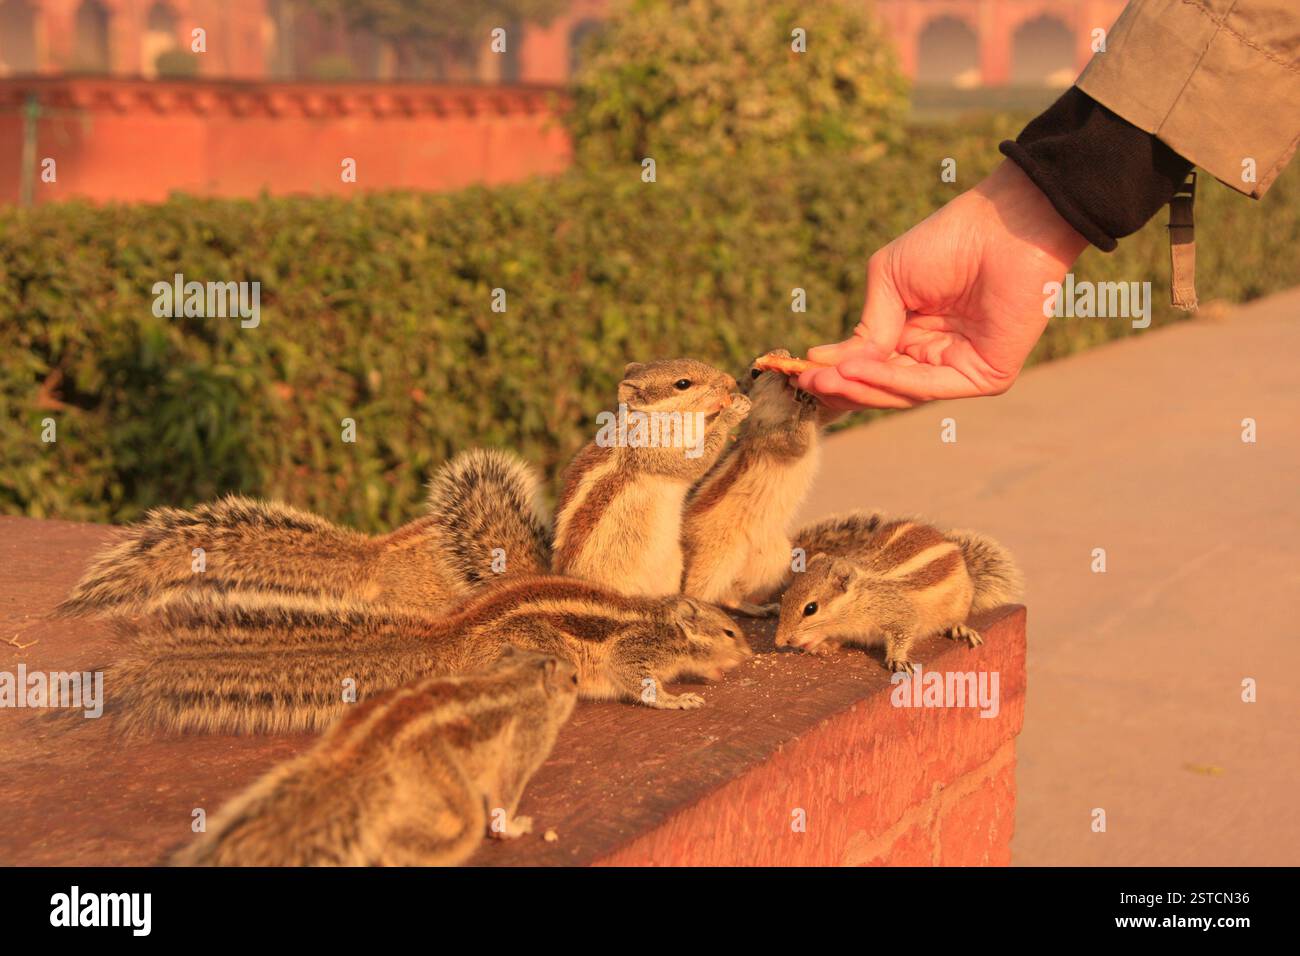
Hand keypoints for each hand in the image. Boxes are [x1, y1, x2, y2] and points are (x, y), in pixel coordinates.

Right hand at [799, 160, 1089, 409]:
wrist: (1005, 225)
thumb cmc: (949, 240)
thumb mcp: (890, 282)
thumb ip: (867, 329)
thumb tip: (828, 365)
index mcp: (915, 332)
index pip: (872, 365)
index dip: (837, 371)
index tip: (800, 372)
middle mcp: (937, 355)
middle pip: (881, 386)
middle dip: (842, 386)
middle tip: (807, 382)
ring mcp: (960, 369)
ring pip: (900, 394)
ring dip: (859, 387)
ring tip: (824, 378)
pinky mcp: (986, 377)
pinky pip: (928, 388)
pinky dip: (890, 382)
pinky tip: (858, 370)